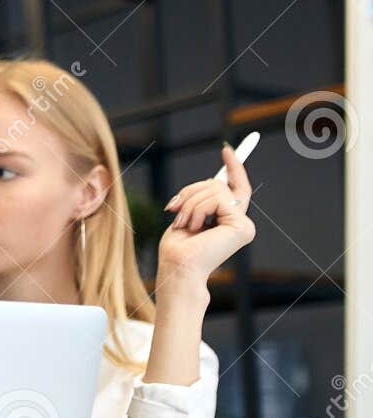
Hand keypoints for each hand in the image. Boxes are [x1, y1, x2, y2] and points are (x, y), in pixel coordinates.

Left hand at [156, 146, 255, 288]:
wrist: (177, 268)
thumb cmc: (177, 248)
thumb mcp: (187, 214)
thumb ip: (203, 198)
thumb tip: (214, 179)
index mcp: (228, 221)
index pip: (236, 188)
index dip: (234, 167)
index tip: (227, 149)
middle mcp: (240, 222)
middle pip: (219, 184)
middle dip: (191, 191)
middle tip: (174, 209)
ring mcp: (244, 225)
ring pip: (216, 189)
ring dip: (190, 203)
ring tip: (185, 225)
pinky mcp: (242, 226)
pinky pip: (217, 199)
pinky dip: (198, 209)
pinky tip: (195, 227)